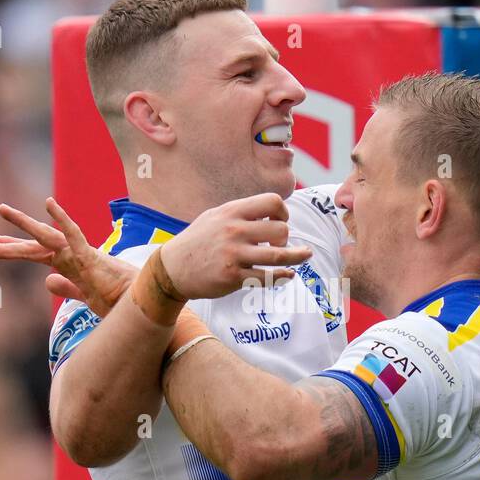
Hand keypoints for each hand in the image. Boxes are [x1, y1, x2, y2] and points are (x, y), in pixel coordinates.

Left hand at [0, 197, 135, 315]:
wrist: (141, 302)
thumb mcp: (86, 297)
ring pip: (47, 237)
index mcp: (69, 266)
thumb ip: (67, 288)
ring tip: (2, 210)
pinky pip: (74, 235)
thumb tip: (47, 281)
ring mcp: (80, 255)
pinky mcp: (91, 257)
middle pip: (33, 248)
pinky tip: (49, 204)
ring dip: (24, 225)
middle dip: (7, 245)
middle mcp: (71, 257)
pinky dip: (62, 219)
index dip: (13, 249)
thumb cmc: (119, 299)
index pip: (35, 255)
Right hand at [159, 193, 312, 300]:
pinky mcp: (234, 277)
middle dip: (285, 237)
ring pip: (278, 256)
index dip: (283, 211)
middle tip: (277, 244)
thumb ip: (242, 212)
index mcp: (232, 211)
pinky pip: (267, 277)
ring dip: (297, 256)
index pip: (272, 202)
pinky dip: (282, 276)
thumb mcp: (216, 216)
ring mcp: (234, 255)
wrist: (172, 268)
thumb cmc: (199, 240)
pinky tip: (288, 274)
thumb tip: (273, 209)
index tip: (279, 221)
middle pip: (280, 230)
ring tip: (306, 254)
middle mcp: (234, 231)